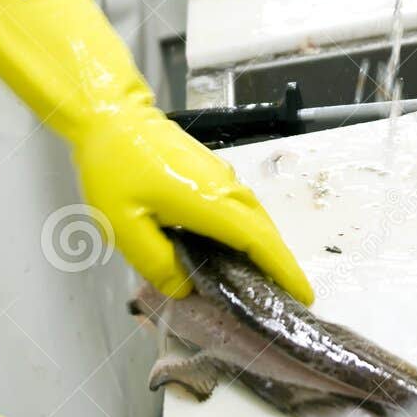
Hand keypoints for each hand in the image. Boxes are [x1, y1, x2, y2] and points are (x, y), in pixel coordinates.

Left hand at [0, 0, 313, 301]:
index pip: (257, 242)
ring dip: (267, 249)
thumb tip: (186, 288)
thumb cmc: (114, 168)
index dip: (283, 271)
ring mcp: (221, 176)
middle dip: (282, 266)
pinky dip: (250, 232)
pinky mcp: (212, 171)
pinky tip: (238, 250)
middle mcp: (224, 187)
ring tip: (268, 282)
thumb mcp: (124, 226)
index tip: (303, 295)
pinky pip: (242, 208)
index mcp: (208, 202)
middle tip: (289, 301)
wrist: (112, 116)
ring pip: (255, 218)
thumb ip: (157, 263)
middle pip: (265, 231)